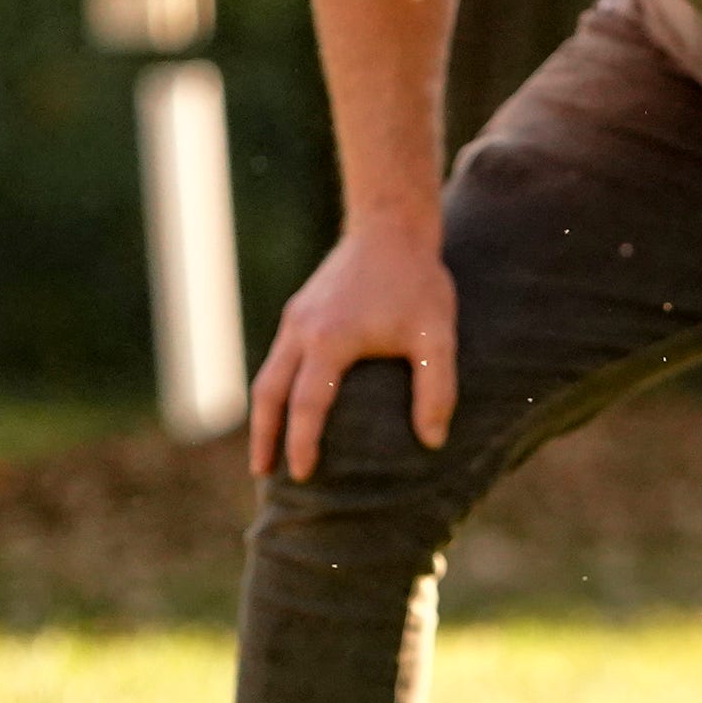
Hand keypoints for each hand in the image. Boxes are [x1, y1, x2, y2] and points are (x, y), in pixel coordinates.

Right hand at [247, 217, 458, 481]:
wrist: (391, 227)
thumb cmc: (418, 283)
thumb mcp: (437, 336)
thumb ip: (437, 388)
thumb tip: (433, 440)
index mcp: (329, 340)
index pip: (307, 404)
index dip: (302, 443)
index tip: (302, 474)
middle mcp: (302, 331)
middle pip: (268, 394)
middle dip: (264, 437)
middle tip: (265, 475)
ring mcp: (296, 319)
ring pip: (266, 376)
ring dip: (264, 416)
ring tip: (266, 452)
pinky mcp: (300, 311)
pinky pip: (278, 359)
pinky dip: (276, 390)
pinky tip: (287, 408)